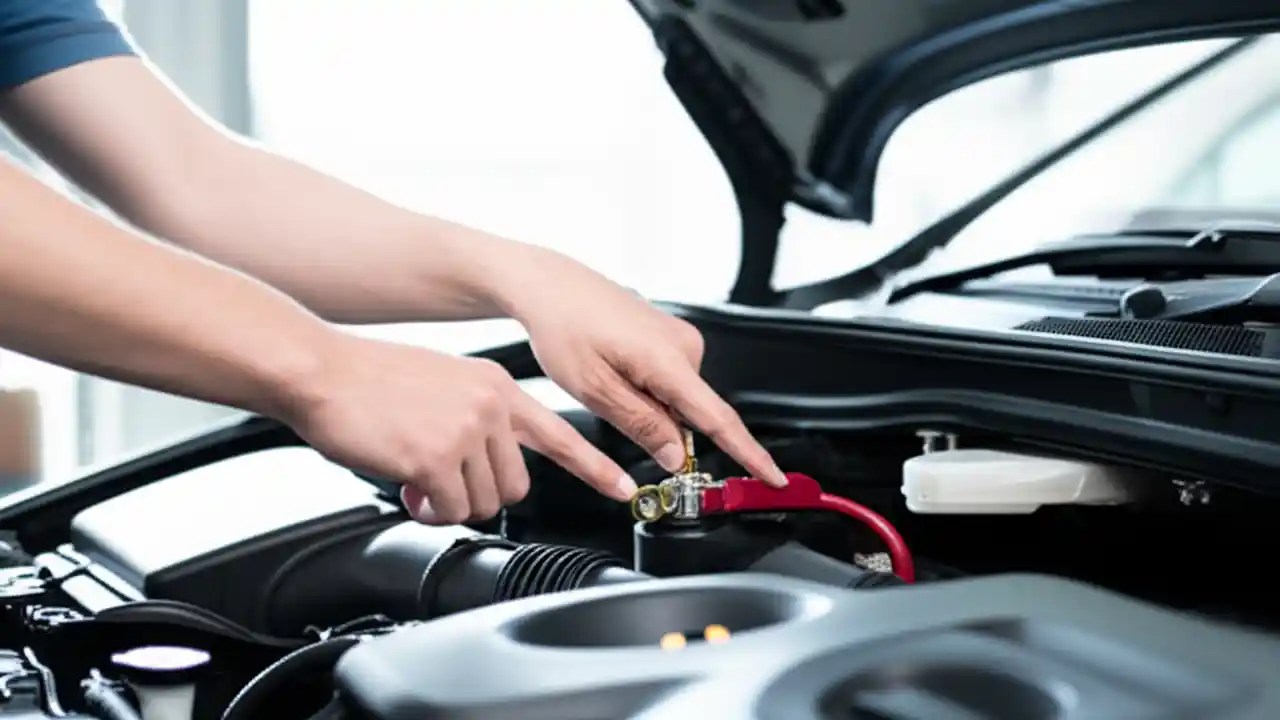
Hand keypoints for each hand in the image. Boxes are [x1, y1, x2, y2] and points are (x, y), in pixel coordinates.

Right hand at [276, 333, 632, 523]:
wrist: (322, 372)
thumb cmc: (370, 383)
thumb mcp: (443, 385)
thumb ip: (476, 421)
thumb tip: (481, 473)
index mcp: (495, 386)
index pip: (560, 432)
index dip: (596, 466)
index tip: (626, 486)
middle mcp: (490, 407)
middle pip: (516, 486)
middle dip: (480, 494)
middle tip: (442, 484)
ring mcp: (466, 431)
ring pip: (484, 503)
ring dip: (451, 504)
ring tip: (418, 480)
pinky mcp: (437, 457)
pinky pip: (450, 511)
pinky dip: (429, 510)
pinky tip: (406, 487)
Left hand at [505, 252, 785, 486]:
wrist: (552, 285)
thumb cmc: (565, 328)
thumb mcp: (596, 390)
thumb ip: (643, 426)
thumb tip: (678, 456)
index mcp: (668, 360)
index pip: (719, 419)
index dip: (749, 454)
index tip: (773, 477)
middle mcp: (684, 345)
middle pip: (691, 413)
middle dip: (660, 426)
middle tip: (609, 401)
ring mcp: (679, 337)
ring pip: (677, 399)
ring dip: (648, 405)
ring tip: (605, 375)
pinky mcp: (670, 335)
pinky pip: (670, 380)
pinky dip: (647, 389)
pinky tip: (615, 368)